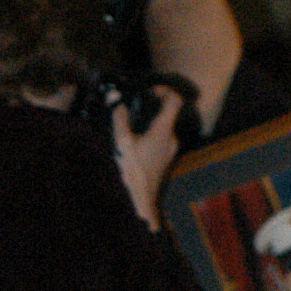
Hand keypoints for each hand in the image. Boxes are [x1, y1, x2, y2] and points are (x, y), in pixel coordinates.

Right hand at [111, 87, 182, 229]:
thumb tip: (115, 101)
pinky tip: (135, 145)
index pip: (174, 100)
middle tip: (136, 107)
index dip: (165, 90)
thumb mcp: (121, 143)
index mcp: (163, 130)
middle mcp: (171, 137)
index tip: (151, 91)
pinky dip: (150, 136)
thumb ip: (119, 119)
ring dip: (150, 123)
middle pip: (169, 113)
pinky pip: (161, 141)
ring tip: (132, 128)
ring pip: (164, 128)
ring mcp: (170, 150)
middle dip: (153, 107)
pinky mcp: (166, 160)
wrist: (140, 201)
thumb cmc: (132, 172)